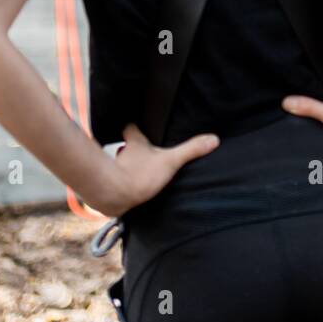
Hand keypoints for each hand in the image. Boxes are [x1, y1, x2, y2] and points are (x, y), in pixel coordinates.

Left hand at [90, 124, 218, 217]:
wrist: (113, 196)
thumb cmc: (139, 174)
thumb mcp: (170, 161)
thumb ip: (190, 150)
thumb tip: (213, 138)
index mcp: (135, 143)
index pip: (130, 128)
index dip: (133, 126)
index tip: (136, 124)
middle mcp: (121, 154)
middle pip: (124, 146)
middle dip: (132, 149)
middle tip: (144, 152)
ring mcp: (113, 170)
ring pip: (119, 165)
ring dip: (126, 168)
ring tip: (138, 174)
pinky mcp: (109, 188)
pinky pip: (115, 184)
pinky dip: (120, 186)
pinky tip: (130, 194)